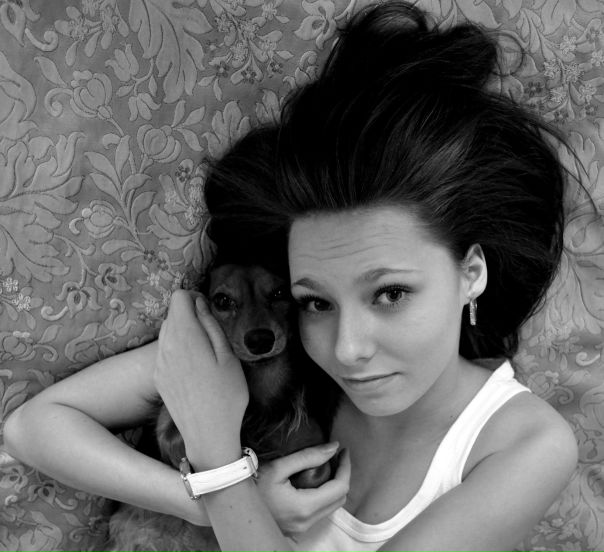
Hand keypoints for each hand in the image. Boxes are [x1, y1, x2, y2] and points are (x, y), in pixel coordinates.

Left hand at [155, 290, 247, 467]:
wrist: (208, 435)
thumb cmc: (227, 395)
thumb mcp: (229, 356)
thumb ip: (211, 325)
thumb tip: (200, 304)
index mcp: (185, 336)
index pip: (179, 297)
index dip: (196, 298)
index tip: (209, 313)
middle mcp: (166, 346)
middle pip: (172, 313)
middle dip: (189, 315)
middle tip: (211, 333)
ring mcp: (159, 363)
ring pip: (166, 331)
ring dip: (183, 332)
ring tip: (203, 351)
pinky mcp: (158, 377)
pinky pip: (164, 350)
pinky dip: (177, 349)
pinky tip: (194, 368)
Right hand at [256, 443, 350, 534]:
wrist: (232, 501)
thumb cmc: (251, 484)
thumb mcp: (279, 466)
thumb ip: (308, 456)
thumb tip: (333, 447)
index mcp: (304, 508)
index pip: (340, 488)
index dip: (346, 467)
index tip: (344, 450)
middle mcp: (306, 522)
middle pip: (340, 499)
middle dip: (343, 475)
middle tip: (338, 455)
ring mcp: (302, 528)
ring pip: (332, 507)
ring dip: (335, 485)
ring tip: (328, 464)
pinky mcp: (297, 528)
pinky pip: (320, 512)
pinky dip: (325, 494)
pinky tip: (316, 478)